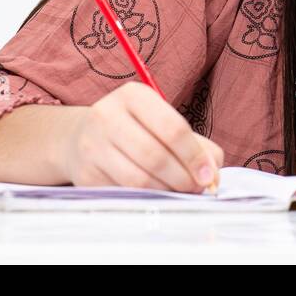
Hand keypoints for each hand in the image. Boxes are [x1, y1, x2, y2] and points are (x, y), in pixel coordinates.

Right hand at [60, 82, 223, 191]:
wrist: (83, 137)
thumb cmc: (136, 130)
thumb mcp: (164, 122)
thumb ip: (196, 145)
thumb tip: (212, 175)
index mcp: (133, 95)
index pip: (172, 128)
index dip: (194, 156)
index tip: (208, 175)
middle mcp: (107, 115)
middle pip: (155, 156)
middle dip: (183, 179)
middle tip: (195, 188)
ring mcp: (92, 145)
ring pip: (139, 180)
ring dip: (166, 192)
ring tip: (177, 192)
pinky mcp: (85, 174)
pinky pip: (124, 193)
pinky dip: (146, 199)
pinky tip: (154, 194)